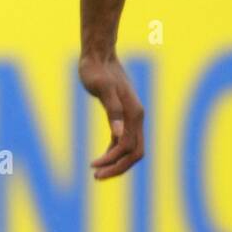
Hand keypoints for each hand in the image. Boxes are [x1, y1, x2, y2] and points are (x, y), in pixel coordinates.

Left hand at [79, 54, 144, 178]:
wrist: (99, 55)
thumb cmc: (97, 70)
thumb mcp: (101, 88)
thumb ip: (112, 110)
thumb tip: (118, 135)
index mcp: (134, 113)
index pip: (129, 148)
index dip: (113, 160)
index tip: (94, 166)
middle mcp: (137, 117)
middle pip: (134, 153)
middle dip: (117, 167)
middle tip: (96, 176)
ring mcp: (131, 117)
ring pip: (130, 149)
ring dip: (115, 162)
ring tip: (96, 172)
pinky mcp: (123, 115)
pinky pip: (123, 141)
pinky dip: (114, 152)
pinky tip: (100, 158)